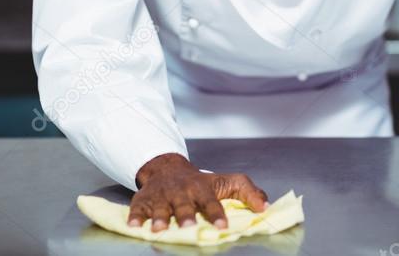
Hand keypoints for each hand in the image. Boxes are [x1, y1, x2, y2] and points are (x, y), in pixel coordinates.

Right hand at [129, 153, 268, 231]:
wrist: (169, 169)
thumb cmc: (201, 182)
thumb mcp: (227, 182)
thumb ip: (248, 192)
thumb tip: (265, 207)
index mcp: (202, 189)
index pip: (211, 202)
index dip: (217, 213)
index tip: (222, 225)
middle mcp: (181, 192)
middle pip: (184, 205)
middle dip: (185, 215)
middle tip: (187, 227)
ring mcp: (161, 196)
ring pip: (160, 207)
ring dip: (159, 218)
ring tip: (158, 229)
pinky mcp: (143, 200)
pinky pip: (137, 209)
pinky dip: (134, 217)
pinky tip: (133, 225)